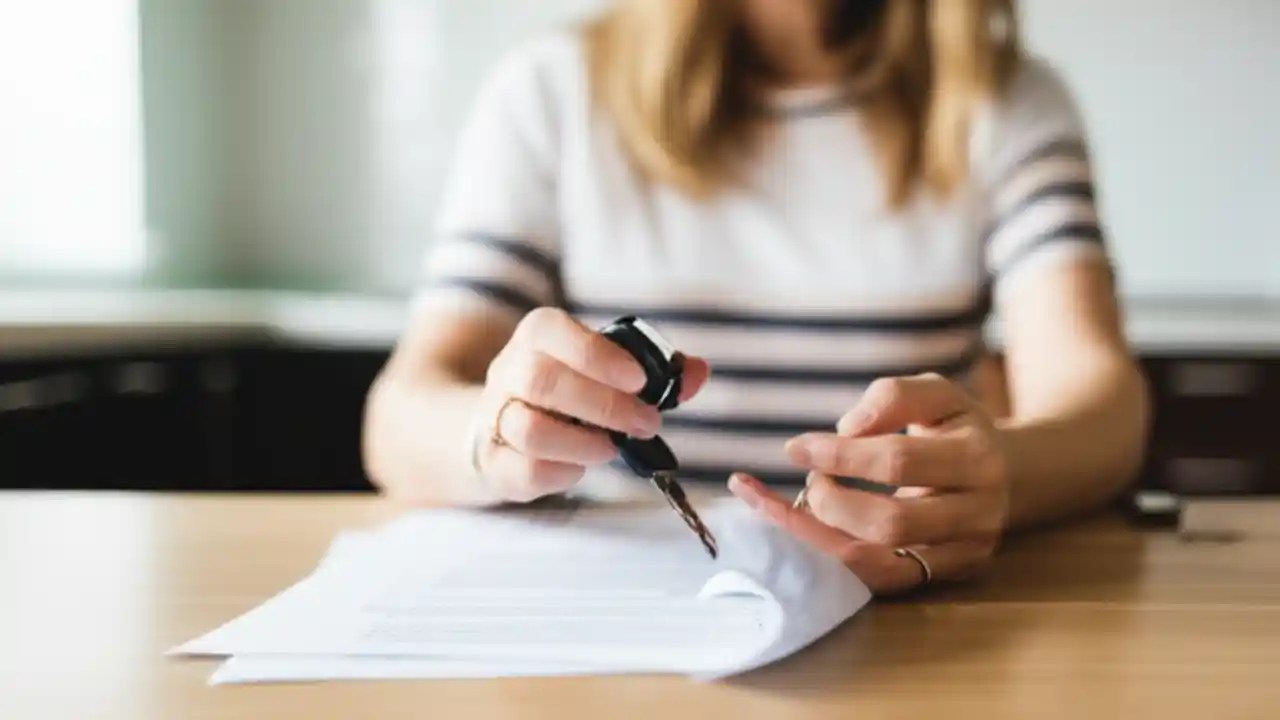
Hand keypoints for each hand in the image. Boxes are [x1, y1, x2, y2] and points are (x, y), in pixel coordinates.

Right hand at [476, 307, 708, 502]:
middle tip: (647, 423)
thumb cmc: (568, 391)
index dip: (598, 355)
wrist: (501, 426)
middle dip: (604, 405)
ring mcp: (494, 417)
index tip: (639, 380)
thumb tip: (697, 372)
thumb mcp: (606, 368)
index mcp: (538, 335)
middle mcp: (509, 370)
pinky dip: (560, 473)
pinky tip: (581, 467)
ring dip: (582, 443)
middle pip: (541, 381)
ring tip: (612, 449)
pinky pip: (522, 470)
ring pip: (528, 429)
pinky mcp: (493, 461)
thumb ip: (656, 369)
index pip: (553, 331)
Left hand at [728, 373, 1008, 594]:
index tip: (795, 448)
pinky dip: (835, 562)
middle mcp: (978, 515)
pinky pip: (879, 583)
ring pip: (882, 567)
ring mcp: (962, 555)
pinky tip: (806, 535)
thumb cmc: (952, 427)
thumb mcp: (935, 392)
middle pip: (890, 523)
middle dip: (831, 502)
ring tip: (797, 509)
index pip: (898, 461)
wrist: (996, 472)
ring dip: (824, 539)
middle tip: (812, 479)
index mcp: (977, 459)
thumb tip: (846, 430)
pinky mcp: (942, 579)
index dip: (839, 454)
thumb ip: (892, 397)